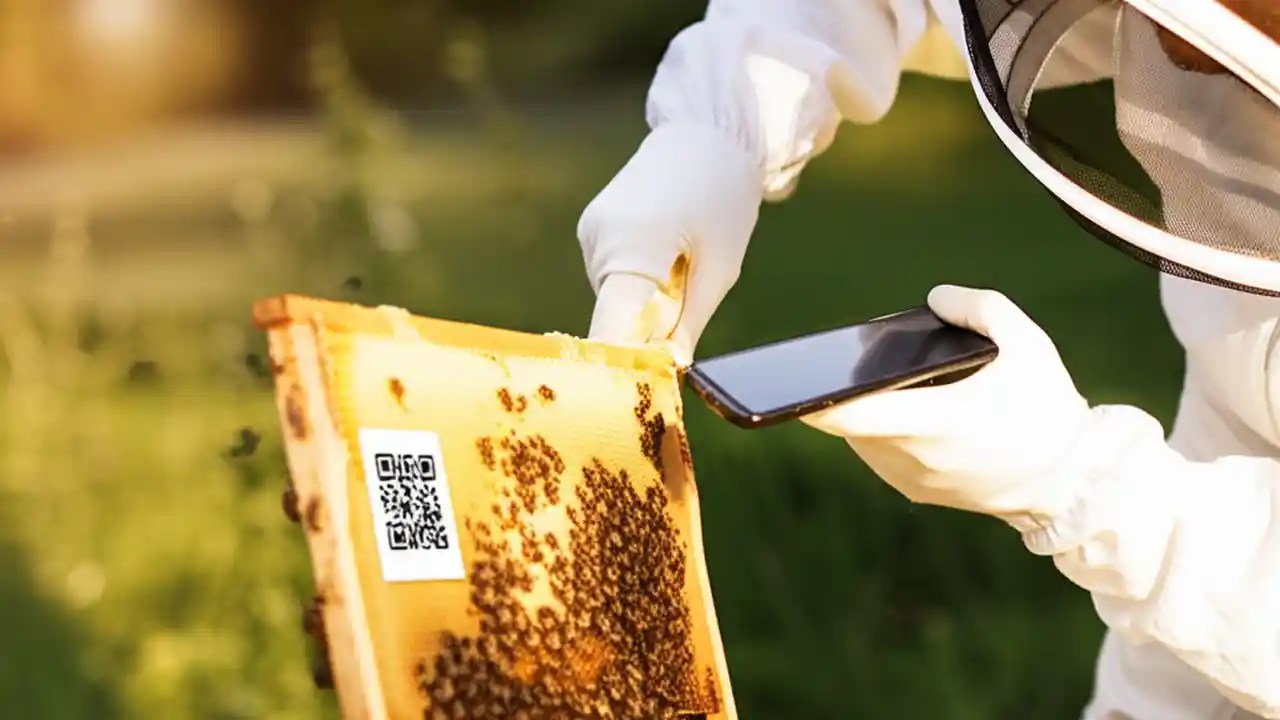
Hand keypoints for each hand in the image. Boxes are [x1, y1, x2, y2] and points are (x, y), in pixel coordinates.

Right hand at [577, 123, 763, 365]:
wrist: (709, 131)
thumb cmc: (723, 194)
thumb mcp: (720, 266)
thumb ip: (690, 322)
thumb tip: (670, 369)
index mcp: (629, 248)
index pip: (611, 331)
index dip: (626, 366)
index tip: (643, 393)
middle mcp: (597, 241)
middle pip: (614, 318)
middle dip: (648, 330)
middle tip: (690, 304)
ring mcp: (590, 233)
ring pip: (616, 298)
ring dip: (648, 301)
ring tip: (686, 262)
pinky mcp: (594, 228)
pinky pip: (616, 276)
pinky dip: (642, 280)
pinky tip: (669, 251)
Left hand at [802, 285, 1091, 518]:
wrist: (1068, 481)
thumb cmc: (1047, 408)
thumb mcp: (1028, 344)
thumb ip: (981, 308)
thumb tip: (935, 298)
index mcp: (940, 422)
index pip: (858, 415)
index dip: (819, 401)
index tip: (790, 385)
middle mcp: (918, 457)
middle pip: (853, 423)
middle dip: (840, 393)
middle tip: (820, 366)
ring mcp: (913, 480)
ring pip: (862, 439)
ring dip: (861, 411)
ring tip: (857, 381)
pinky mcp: (915, 492)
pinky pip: (879, 453)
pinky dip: (879, 430)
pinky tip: (888, 405)